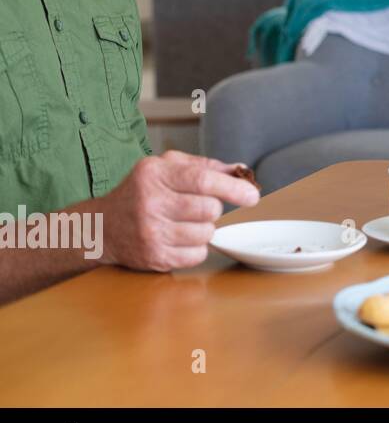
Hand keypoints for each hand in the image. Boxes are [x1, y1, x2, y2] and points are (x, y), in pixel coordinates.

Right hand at [99, 151, 259, 270]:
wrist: (102, 227)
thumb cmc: (142, 192)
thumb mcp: (165, 167)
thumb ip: (204, 166)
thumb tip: (241, 171)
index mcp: (155, 174)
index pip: (203, 180)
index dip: (233, 189)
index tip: (252, 195)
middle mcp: (150, 202)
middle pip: (210, 209)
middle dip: (214, 209)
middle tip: (200, 207)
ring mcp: (151, 232)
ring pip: (207, 233)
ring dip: (205, 229)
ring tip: (184, 223)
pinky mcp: (154, 256)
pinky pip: (197, 254)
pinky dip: (196, 248)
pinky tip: (179, 238)